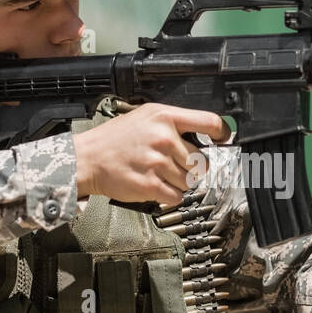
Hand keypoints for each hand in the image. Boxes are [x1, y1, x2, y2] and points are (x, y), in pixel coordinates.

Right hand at [72, 103, 231, 205]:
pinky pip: (177, 196)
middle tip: (171, 164)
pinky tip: (155, 185)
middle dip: (190, 166)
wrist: (88, 158)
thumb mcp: (145, 116)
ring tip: (158, 173)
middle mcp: (164, 138)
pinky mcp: (151, 185)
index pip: (210, 122)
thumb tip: (204, 134)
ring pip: (190, 181)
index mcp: (165, 117)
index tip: (223, 138)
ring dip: (178, 182)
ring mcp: (158, 163)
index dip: (222, 132)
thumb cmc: (115, 139)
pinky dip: (169, 195)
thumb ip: (174, 123)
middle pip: (202, 160)